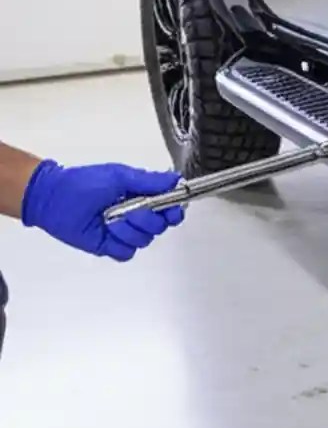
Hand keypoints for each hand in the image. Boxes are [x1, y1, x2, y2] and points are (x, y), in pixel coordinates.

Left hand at [21, 160, 185, 261]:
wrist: (53, 199)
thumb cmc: (82, 183)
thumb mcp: (119, 175)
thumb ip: (149, 180)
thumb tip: (174, 180)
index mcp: (142, 196)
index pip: (170, 208)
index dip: (174, 211)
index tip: (171, 209)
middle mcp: (137, 215)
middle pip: (160, 226)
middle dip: (146, 218)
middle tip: (130, 209)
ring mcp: (125, 232)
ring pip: (144, 240)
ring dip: (127, 229)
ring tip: (110, 218)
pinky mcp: (112, 246)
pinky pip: (127, 252)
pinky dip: (117, 243)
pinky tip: (106, 231)